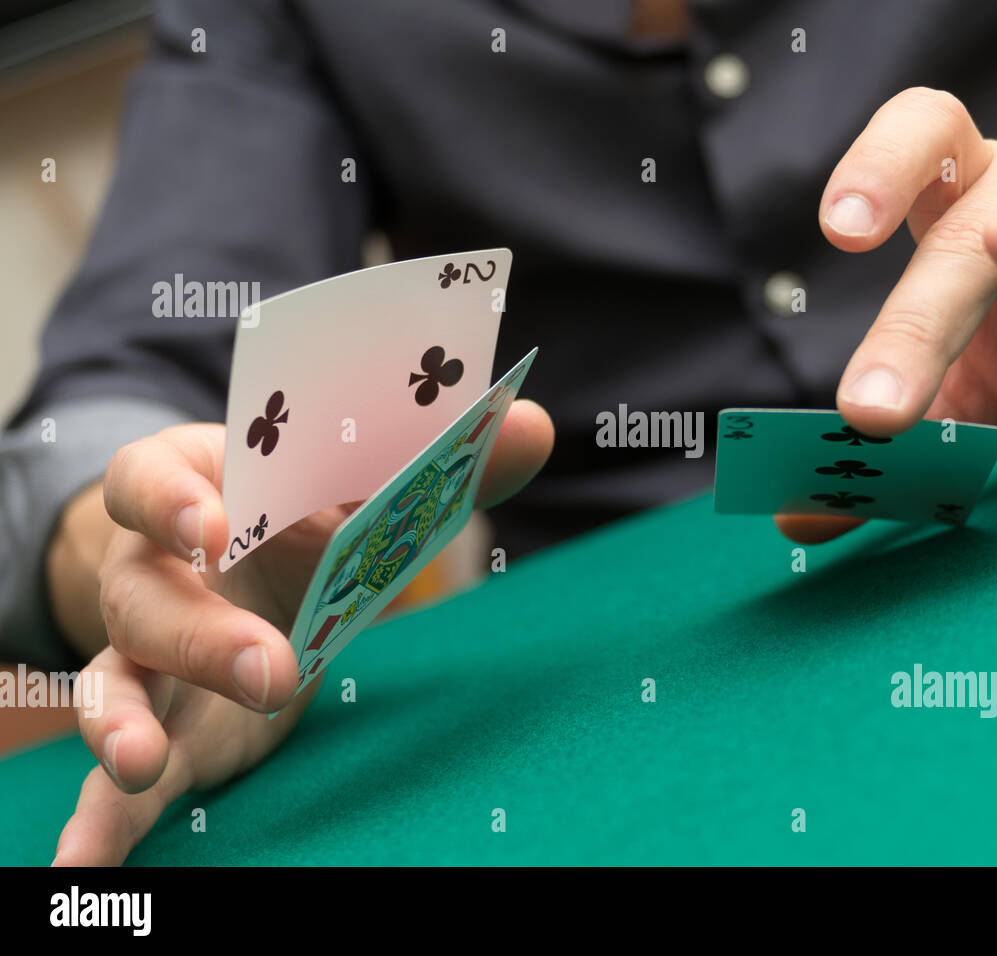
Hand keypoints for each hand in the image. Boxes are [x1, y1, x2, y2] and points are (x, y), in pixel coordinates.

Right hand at [51, 401, 553, 864]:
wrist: (249, 565)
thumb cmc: (306, 515)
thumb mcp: (362, 490)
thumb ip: (443, 466)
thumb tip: (534, 427)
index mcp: (200, 489)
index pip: (153, 478)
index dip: (173, 500)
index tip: (214, 526)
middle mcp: (154, 568)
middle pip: (147, 597)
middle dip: (203, 634)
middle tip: (273, 666)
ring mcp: (147, 652)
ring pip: (114, 680)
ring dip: (121, 724)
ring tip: (142, 764)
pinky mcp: (164, 723)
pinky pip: (113, 775)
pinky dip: (97, 820)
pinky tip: (85, 867)